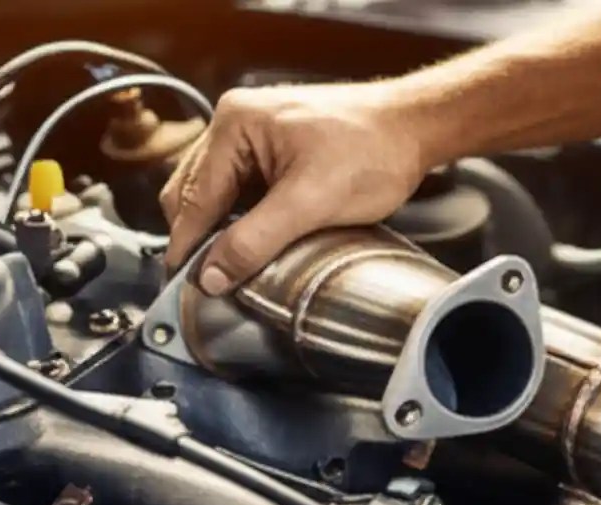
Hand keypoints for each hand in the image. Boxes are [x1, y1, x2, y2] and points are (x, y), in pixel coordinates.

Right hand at [160, 82, 428, 294]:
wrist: (416, 128)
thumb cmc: (373, 150)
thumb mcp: (311, 204)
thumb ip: (255, 241)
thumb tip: (211, 276)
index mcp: (234, 124)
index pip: (193, 198)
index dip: (188, 246)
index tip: (184, 286)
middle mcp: (235, 123)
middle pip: (194, 195)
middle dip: (201, 238)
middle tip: (209, 283)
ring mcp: (253, 136)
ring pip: (216, 196)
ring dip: (222, 230)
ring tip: (232, 268)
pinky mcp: (272, 151)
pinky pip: (241, 192)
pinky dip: (243, 220)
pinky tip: (256, 244)